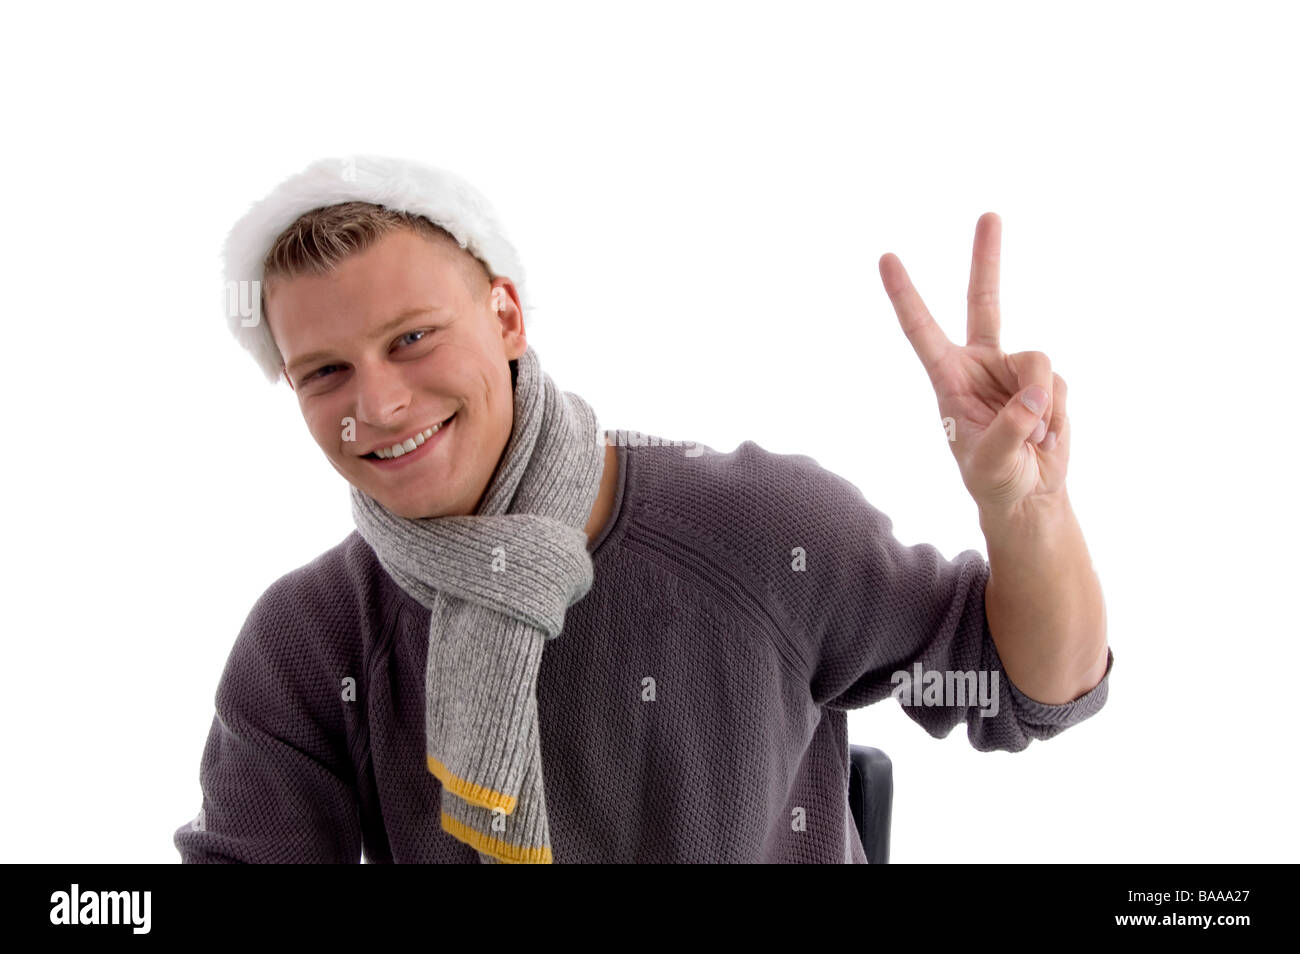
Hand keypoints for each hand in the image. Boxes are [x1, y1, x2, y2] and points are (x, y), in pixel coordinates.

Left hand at [878, 213, 1068, 517]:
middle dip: (987, 257)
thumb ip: (1010, 429)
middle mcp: (980, 364)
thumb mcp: (991, 463)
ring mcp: (1015, 368)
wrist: (1029, 495)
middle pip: (984, 301)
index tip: (886, 258)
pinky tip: (1046, 434)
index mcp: (948, 378)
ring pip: (1036, 359)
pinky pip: (1058, 384)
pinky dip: (1056, 414)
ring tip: (1032, 438)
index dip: (905, 295)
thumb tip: (1036, 394)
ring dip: (1041, 404)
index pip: (921, 330)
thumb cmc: (994, 479)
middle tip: (989, 214)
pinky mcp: (1046, 379)